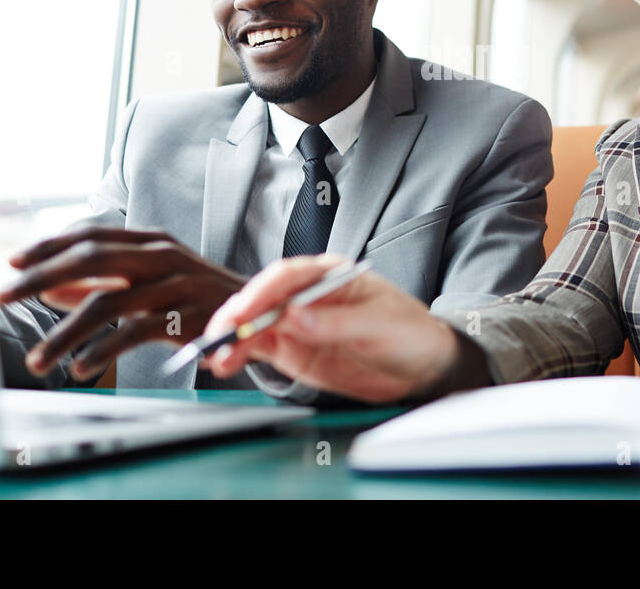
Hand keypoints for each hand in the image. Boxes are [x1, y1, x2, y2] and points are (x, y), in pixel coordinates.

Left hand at [0, 227, 246, 379]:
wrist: (259, 314)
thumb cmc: (194, 296)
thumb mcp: (149, 280)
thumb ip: (101, 281)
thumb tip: (45, 286)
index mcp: (150, 241)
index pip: (90, 236)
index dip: (49, 247)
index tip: (12, 263)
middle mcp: (161, 256)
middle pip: (91, 259)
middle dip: (41, 277)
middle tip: (3, 295)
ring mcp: (174, 285)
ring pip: (105, 302)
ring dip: (63, 332)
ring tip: (38, 359)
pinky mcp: (185, 318)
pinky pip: (133, 334)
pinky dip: (102, 351)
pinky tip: (80, 367)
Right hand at [203, 253, 461, 404]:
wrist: (423, 364)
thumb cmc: (409, 330)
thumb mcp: (379, 324)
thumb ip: (337, 322)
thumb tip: (296, 317)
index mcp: (330, 274)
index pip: (288, 275)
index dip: (263, 292)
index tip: (246, 309)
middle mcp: (308, 295)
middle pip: (263, 297)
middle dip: (238, 314)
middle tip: (222, 334)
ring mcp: (297, 323)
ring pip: (255, 324)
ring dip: (232, 337)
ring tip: (216, 355)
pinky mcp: (294, 349)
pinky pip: (260, 348)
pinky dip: (240, 354)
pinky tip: (226, 363)